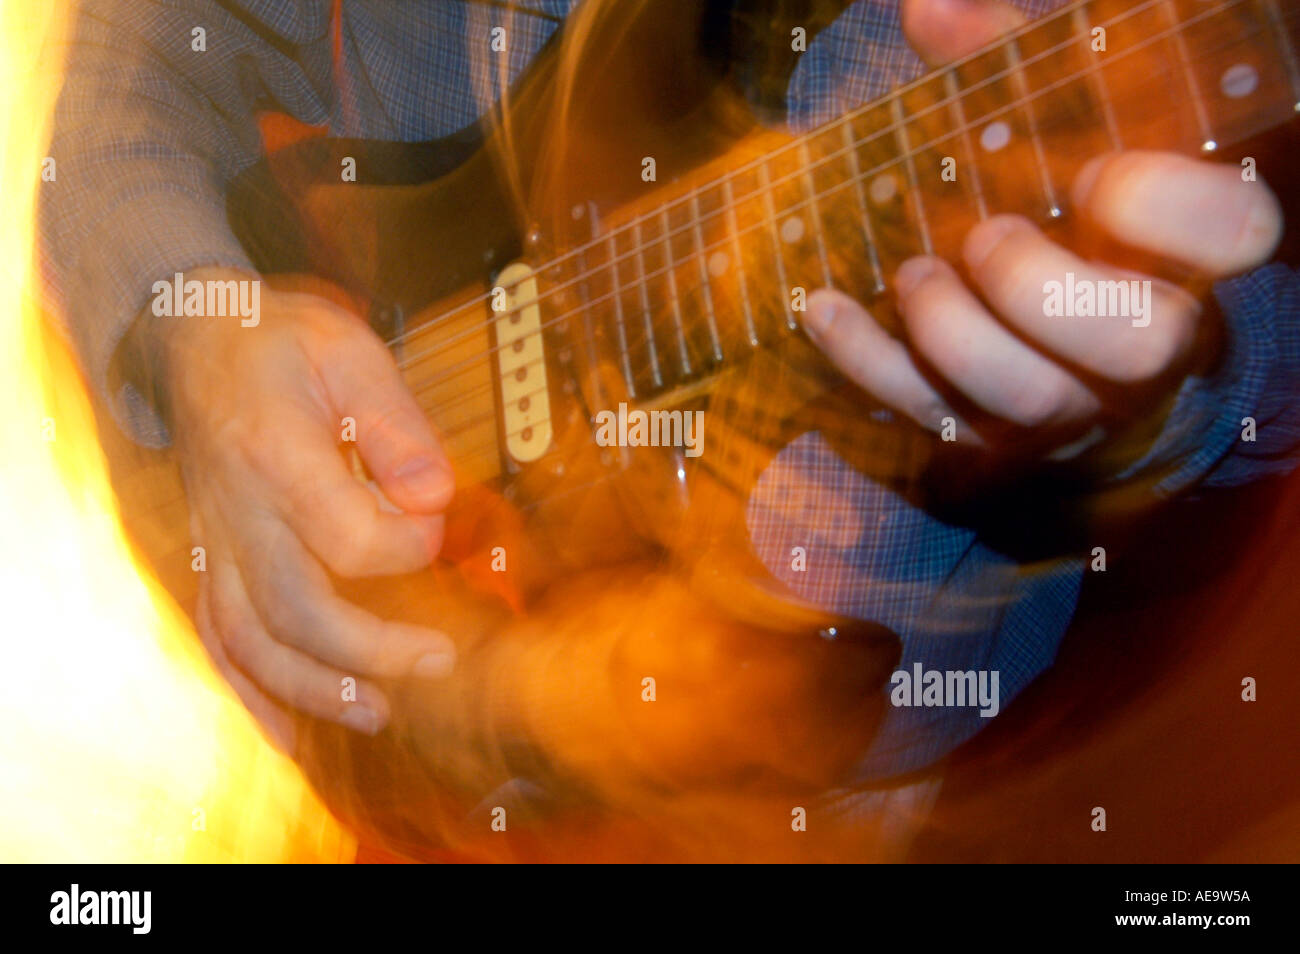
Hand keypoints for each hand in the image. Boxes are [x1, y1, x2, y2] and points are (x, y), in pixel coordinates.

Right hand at [152, 269, 456, 751]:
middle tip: (437, 659)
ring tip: (377, 713)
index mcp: (277, 455)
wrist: (192, 339)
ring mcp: (215, 542)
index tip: (436, 522)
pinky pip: (216, 639)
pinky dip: (250, 692)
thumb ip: (398, 424)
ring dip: (313, 689)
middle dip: (371, 649)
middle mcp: (237, 511)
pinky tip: (289, 733)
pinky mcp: (208, 560)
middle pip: (296, 609)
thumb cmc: (278, 343)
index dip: (407, 545)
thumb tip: (436, 496)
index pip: (349, 537)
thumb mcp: (348, 350)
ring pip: (250, 640)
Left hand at [803, 0, 1282, 456]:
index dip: (1164, 201)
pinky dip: (865, 361)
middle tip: (985, 235)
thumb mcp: (1062, 129)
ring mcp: (1073, 404)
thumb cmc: (1069, 217)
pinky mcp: (997, 437)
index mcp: (1192, 254)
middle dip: (1037, 284)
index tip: (1093, 171)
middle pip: (1130, 344)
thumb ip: (1010, 67)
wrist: (1069, 343)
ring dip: (950, 331)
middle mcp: (1148, 344)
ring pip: (1028, 397)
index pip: (1232, 231)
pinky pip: (932, 417)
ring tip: (913, 274)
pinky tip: (824, 306)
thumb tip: (928, 9)